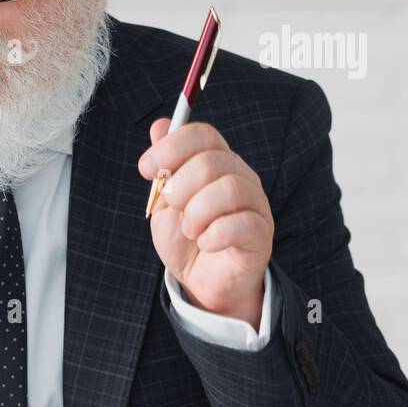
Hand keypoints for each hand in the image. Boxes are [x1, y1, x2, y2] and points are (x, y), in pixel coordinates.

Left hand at [138, 119, 272, 329]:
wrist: (201, 280)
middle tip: (172, 208)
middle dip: (179, 187)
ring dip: (196, 213)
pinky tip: (205, 243)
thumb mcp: (165, 201)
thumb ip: (165, 166)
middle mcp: (240, 177)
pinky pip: (240, 224)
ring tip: (189, 230)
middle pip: (211, 162)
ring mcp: (254, 204)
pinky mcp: (260, 233)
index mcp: (217, 163)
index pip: (202, 135)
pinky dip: (213, 235)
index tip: (147, 169)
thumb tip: (159, 126)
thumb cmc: (185, 238)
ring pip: (228, 190)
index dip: (171, 146)